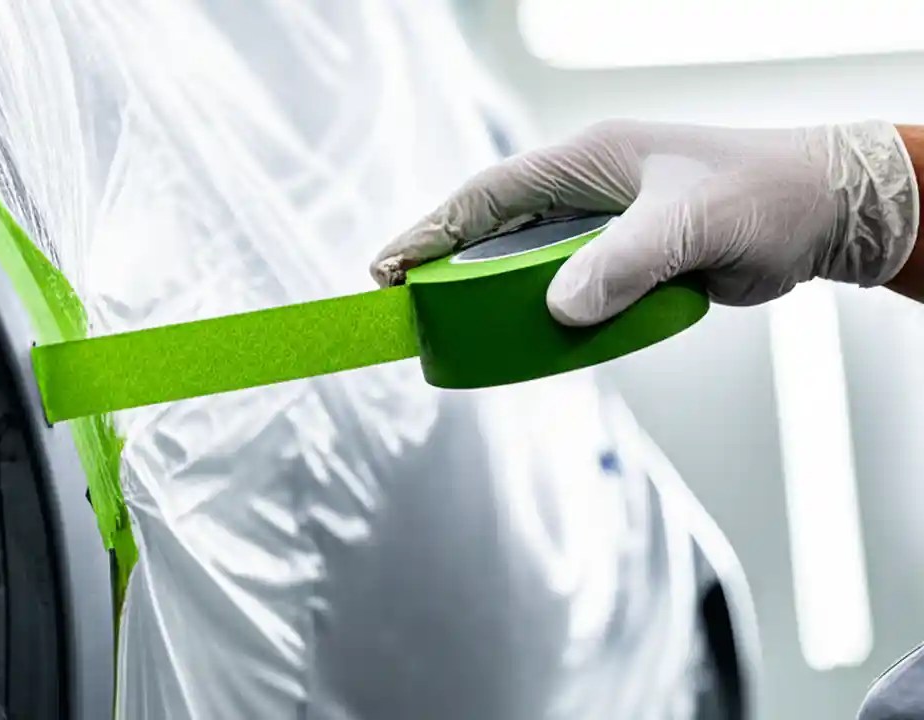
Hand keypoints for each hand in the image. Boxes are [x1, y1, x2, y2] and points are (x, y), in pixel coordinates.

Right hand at [371, 120, 919, 324]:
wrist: (822, 213)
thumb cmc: (760, 197)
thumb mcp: (689, 225)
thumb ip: (622, 264)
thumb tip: (558, 309)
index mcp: (586, 160)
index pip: (488, 195)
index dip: (432, 230)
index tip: (388, 266)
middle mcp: (585, 191)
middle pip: (494, 231)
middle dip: (447, 265)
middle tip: (405, 307)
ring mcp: (602, 227)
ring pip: (526, 265)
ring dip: (493, 296)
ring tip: (452, 332)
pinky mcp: (623, 261)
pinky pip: (565, 290)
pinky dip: (541, 315)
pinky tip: (524, 341)